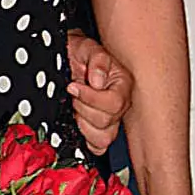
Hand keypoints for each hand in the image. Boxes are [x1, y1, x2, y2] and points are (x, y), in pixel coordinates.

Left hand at [66, 31, 132, 154]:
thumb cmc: (81, 53)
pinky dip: (86, 138)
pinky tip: (79, 122)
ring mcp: (110, 120)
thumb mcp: (88, 47)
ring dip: (84, 125)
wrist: (71, 58)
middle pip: (106, 122)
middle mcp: (120, 105)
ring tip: (76, 108)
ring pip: (103, 138)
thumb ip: (97, 60)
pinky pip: (98, 147)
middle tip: (74, 95)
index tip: (74, 86)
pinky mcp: (97, 130)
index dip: (90, 98)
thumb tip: (98, 81)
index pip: (113, 104)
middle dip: (83, 108)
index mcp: (123, 86)